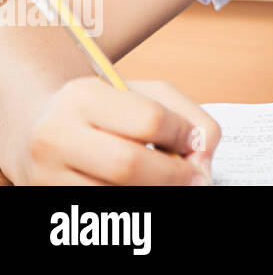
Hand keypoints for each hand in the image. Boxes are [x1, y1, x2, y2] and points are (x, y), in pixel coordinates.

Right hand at [4, 77, 218, 184]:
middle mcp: (57, 134)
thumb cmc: (106, 109)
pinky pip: (101, 206)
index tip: (195, 144)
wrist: (40, 125)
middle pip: (128, 164)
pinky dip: (131, 200)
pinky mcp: (46, 196)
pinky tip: (140, 187)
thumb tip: (203, 153)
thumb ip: (187, 116)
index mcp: (85, 96)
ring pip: (115, 193)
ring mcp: (46, 172)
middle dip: (173, 175)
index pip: (149, 120)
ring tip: (167, 181)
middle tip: (194, 177)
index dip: (183, 135)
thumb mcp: (145, 94)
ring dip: (154, 190)